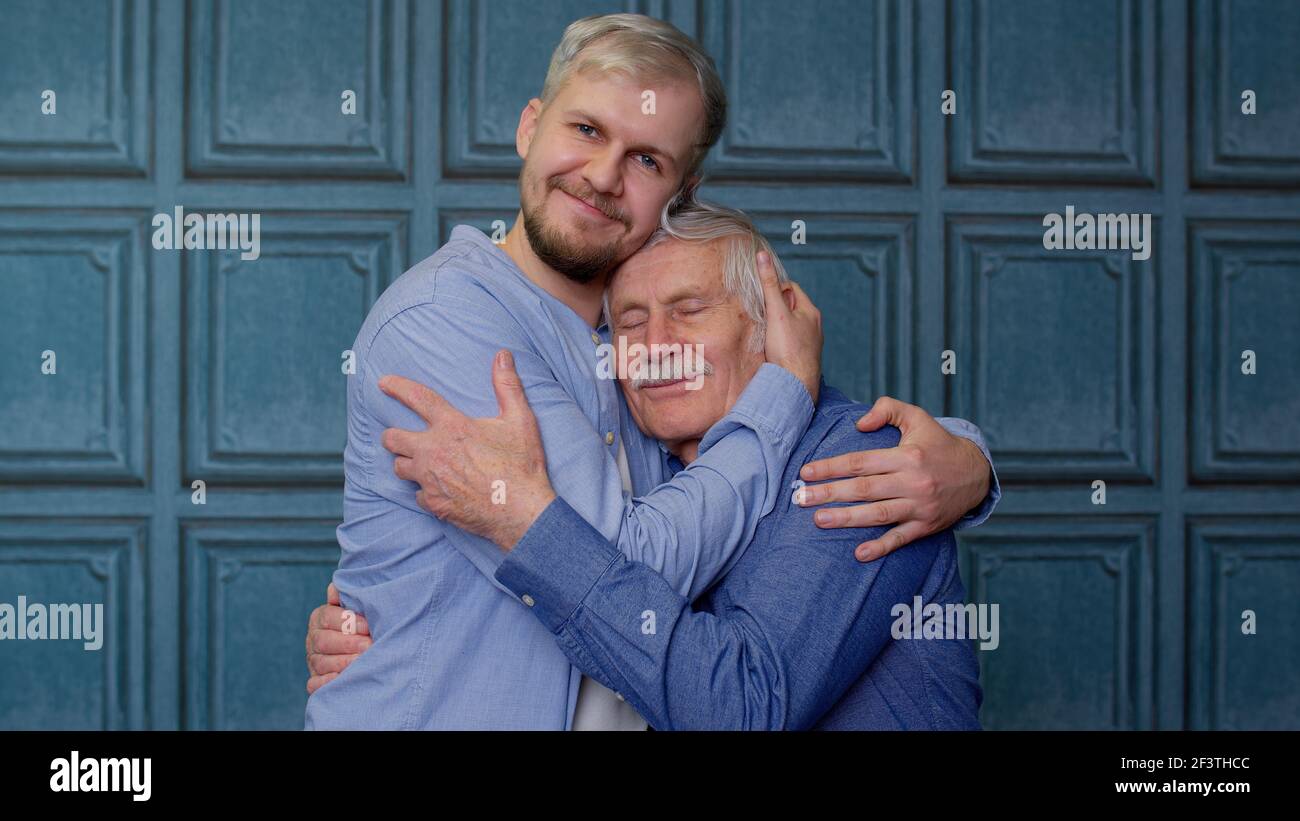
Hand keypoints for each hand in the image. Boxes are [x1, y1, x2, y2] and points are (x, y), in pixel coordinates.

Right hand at [305, 583, 371, 693]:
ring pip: (321, 663)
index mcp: (320, 618)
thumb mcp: (355, 608)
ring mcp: (313, 661)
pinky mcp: (315, 681)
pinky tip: (344, 679)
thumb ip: (347, 598)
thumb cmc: (361, 625)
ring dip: (343, 663)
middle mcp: (313, 640)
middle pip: (323, 641)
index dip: (347, 621)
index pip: (327, 617)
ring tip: (362, 662)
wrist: (362, 648)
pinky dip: (327, 683)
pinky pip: (315, 684)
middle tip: (368, 646)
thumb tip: (334, 589)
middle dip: (348, 643)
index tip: (368, 626)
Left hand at [380, 349, 555, 550]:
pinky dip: (425, 491)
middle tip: (400, 436)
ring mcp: (431, 480)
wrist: (523, 511)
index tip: (383, 383)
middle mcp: (434, 452)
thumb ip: (508, 386)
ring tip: (420, 463)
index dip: (398, 387)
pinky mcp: (434, 504)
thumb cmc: (522, 465)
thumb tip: (503, 355)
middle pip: (393, 438)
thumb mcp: (520, 420)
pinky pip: (417, 495)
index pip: (418, 399)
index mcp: (453, 427)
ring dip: (407, 464)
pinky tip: (439, 490)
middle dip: (393, 435)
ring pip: (399, 468)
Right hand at [758, 251, 822, 402]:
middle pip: (791, 307)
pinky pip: (790, 342)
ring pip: (791, 326)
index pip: (792, 288)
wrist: (796, 385)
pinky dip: (780, 342)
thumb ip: (768, 285)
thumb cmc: (788, 349)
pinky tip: (771, 349)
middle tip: (760, 315)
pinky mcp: (803, 358)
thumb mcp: (775, 312)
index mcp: (810, 312)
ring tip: (764, 333)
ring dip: (778, 326)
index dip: (775, 288)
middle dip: (775, 308)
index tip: (762, 297)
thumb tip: (762, 256)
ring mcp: (810, 343)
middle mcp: (814, 326)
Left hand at [796, 397, 990, 561]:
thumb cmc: (938, 443)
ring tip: (818, 520)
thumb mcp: (917, 417)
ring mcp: (920, 507)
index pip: (861, 463)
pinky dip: (881, 547)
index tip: (806, 472)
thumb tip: (859, 424)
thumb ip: (887, 409)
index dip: (831, 468)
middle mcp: (913, 482)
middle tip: (800, 499)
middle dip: (829, 494)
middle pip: (864, 490)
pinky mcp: (926, 526)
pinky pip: (901, 539)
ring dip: (846, 519)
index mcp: (907, 456)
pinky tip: (859, 554)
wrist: (977, 473)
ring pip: (877, 515)